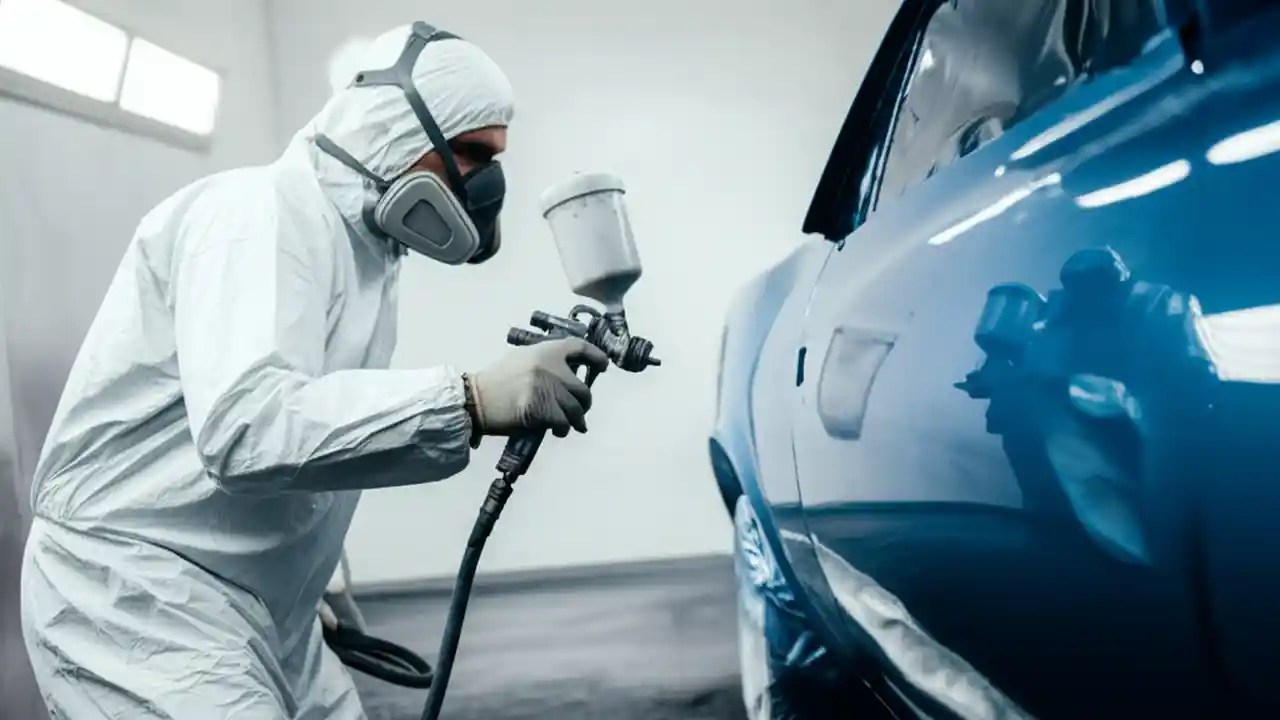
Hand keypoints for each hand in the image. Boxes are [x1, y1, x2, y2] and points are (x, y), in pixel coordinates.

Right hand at [466, 338, 609, 437]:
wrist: (476, 399)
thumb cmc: (497, 381)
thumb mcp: (522, 359)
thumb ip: (546, 362)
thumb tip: (571, 373)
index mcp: (546, 350)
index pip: (580, 348)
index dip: (596, 357)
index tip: (603, 366)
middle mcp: (550, 366)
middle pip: (583, 388)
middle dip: (585, 404)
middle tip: (581, 411)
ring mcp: (546, 388)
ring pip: (575, 409)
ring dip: (576, 420)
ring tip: (571, 426)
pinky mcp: (541, 409)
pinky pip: (563, 422)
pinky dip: (563, 429)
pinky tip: (557, 431)